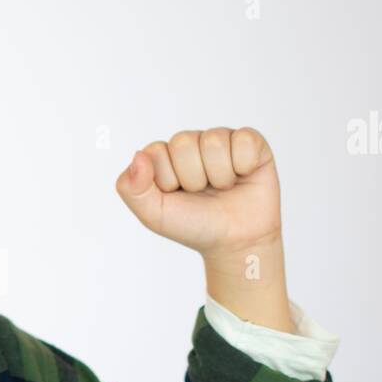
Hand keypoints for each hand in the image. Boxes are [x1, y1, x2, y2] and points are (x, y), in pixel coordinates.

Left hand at [115, 127, 281, 258]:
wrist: (235, 242)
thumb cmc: (194, 225)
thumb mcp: (153, 215)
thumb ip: (132, 188)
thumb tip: (138, 155)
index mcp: (163, 156)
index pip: (156, 151)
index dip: (168, 180)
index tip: (178, 196)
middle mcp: (190, 144)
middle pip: (184, 143)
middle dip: (193, 178)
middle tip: (202, 193)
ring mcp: (220, 140)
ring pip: (213, 142)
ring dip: (219, 175)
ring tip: (222, 188)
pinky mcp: (250, 142)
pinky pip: (244, 139)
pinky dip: (244, 165)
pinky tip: (242, 176)